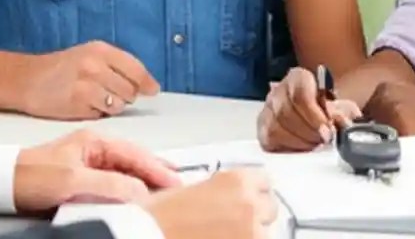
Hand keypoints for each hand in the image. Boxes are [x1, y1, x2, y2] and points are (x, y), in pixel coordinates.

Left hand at [12, 130, 179, 213]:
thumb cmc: (32, 174)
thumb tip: (140, 191)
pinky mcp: (82, 181)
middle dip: (156, 172)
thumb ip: (109, 184)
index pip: (134, 154)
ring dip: (144, 183)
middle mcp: (94, 150)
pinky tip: (136, 199)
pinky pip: (113, 184)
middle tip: (178, 185)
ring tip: (163, 193)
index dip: (157, 168)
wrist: (4, 184)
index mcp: (94, 141)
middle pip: (134, 161)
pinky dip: (128, 190)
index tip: (175, 181)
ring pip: (125, 173)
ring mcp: (89, 165)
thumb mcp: (73, 180)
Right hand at [21, 41, 158, 119]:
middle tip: (106, 93)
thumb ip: (117, 66)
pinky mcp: (78, 102)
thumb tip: (149, 86)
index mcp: (101, 50)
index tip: (152, 90)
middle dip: (124, 96)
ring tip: (93, 99)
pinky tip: (82, 105)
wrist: (27, 79)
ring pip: (119, 105)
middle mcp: (95, 64)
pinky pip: (102, 114)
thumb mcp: (89, 56)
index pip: (136, 68)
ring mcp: (87, 83)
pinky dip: (96, 113)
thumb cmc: (61, 69)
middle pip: (130, 90)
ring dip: (111, 107)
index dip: (146, 82)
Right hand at [143, 168, 277, 238]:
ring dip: (250, 234)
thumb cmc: (157, 216)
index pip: (265, 182)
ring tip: (223, 235)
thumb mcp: (189, 190)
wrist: (144, 236)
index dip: (254, 192)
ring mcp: (251, 234)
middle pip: (270, 209)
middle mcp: (249, 205)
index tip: (248, 199)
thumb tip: (226, 201)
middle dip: (256, 216)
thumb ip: (217, 192)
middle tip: (234, 224)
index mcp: (236, 181)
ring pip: (264, 234)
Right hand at [257, 67, 360, 151]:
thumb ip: (344, 115)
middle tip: (323, 141)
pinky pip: (269, 140)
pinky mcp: (262, 129)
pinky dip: (287, 148)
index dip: (314, 116)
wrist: (320, 117)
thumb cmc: (329, 111)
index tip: (327, 132)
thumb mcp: (341, 108)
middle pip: (286, 112)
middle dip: (308, 132)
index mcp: (298, 78)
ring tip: (315, 144)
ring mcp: (267, 109)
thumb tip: (345, 124)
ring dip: (299, 142)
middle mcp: (278, 91)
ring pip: (275, 128)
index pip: (300, 94)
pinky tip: (301, 148)